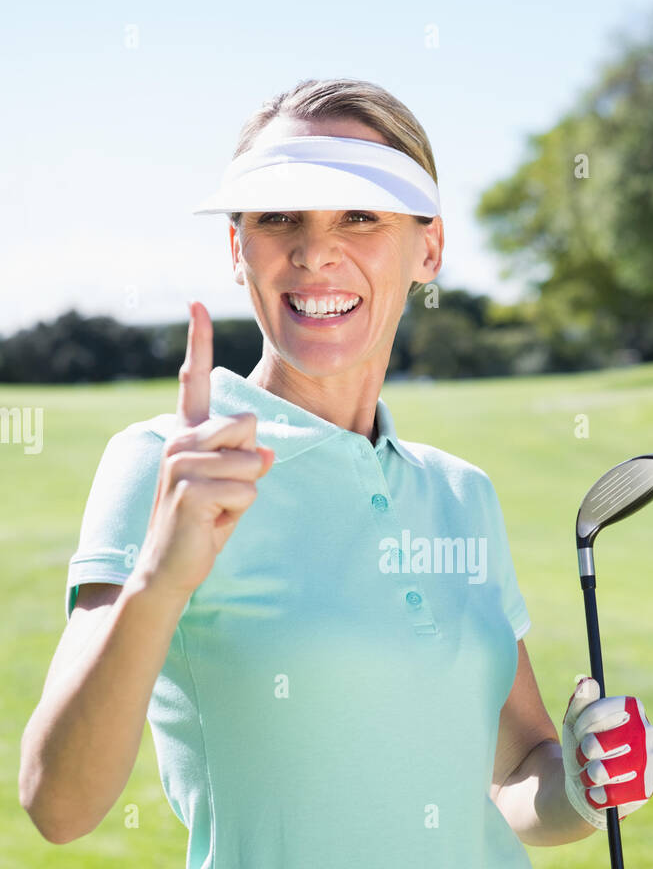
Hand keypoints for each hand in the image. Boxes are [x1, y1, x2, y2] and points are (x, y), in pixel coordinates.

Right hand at [134, 300, 275, 599]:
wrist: (171, 566)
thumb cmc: (203, 524)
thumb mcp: (231, 486)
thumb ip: (248, 461)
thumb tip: (267, 451)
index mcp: (186, 434)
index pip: (193, 381)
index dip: (198, 342)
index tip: (196, 303)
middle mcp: (179, 441)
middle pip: (248, 425)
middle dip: (251, 464)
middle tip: (223, 494)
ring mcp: (181, 464)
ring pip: (252, 462)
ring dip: (245, 493)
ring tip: (217, 510)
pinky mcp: (191, 490)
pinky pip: (247, 492)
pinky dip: (240, 513)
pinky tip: (213, 523)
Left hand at [562, 676, 652, 829]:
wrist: (586, 785)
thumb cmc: (583, 748)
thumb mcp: (575, 723)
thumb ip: (580, 701)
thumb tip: (587, 682)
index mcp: (633, 709)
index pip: (599, 711)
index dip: (582, 724)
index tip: (579, 732)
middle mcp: (647, 733)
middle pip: (601, 741)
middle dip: (585, 750)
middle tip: (584, 754)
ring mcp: (649, 763)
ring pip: (605, 770)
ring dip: (588, 775)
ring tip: (589, 775)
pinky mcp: (645, 790)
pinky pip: (613, 794)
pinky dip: (596, 795)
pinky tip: (595, 793)